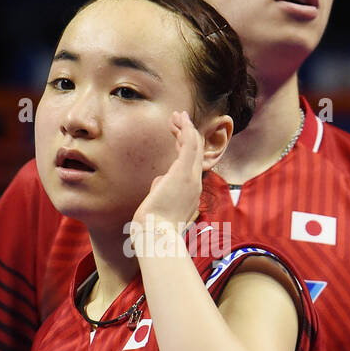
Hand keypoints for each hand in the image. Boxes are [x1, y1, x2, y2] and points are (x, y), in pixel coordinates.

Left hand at [132, 110, 202, 231]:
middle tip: (177, 119)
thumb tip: (158, 181)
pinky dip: (185, 129)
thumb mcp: (159, 205)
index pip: (191, 163)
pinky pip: (190, 145)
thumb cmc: (154, 226)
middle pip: (196, 151)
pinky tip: (179, 119)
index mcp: (189, 191)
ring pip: (194, 144)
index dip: (185, 146)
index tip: (176, 135)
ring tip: (176, 115)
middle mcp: (195, 182)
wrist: (156, 235)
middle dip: (187, 133)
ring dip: (185, 127)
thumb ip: (160, 190)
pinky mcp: (183, 173)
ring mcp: (191, 177)